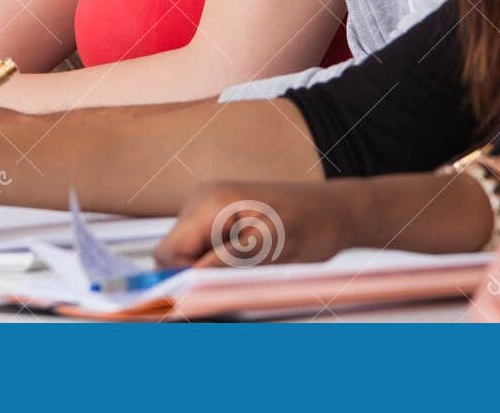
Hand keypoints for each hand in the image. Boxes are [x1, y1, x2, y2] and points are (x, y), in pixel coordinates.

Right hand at [153, 181, 354, 269]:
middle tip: (227, 289)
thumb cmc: (309, 224)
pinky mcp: (215, 216)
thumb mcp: (270, 247)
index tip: (203, 298)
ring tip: (240, 274)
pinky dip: (212, 263)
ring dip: (203, 271)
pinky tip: (241, 265)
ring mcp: (207, 206)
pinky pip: (199, 246)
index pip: (168, 251)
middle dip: (191, 276)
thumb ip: (228, 260)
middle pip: (171, 252)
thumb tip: (191, 278)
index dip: (179, 279)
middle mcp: (201, 200)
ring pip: (184, 252)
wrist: (331, 211)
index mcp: (210, 203)